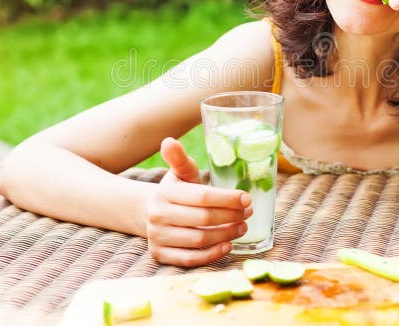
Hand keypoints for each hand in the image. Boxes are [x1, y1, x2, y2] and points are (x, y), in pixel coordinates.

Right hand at [146, 137, 251, 266]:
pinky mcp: (160, 255)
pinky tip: (228, 245)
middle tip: (249, 213)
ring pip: (199, 240)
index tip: (247, 199)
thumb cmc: (177, 191)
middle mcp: (158, 215)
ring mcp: (157, 237)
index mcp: (165, 192)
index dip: (228, 198)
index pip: (203, 196)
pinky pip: (190, 259)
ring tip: (242, 227)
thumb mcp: (180, 174)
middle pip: (204, 218)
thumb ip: (180, 159)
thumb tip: (169, 140)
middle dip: (231, 216)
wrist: (149, 212)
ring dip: (226, 235)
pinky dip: (212, 255)